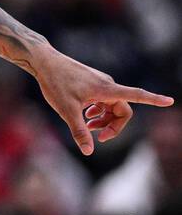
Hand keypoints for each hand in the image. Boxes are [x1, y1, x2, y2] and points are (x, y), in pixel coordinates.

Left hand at [29, 47, 172, 155]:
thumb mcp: (66, 110)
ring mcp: (100, 83)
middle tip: (97, 137)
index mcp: (107, 89)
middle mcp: (108, 85)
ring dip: (104, 119)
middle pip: (123, 109)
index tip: (169, 100)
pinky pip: (104, 100)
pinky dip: (98, 111)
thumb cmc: (56, 83)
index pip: (137, 95)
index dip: (154, 99)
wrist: (45, 62)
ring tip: (87, 127)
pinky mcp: (93, 82)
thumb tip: (89, 151)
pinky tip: (86, 116)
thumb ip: (79, 131)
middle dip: (114, 125)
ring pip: (112, 106)